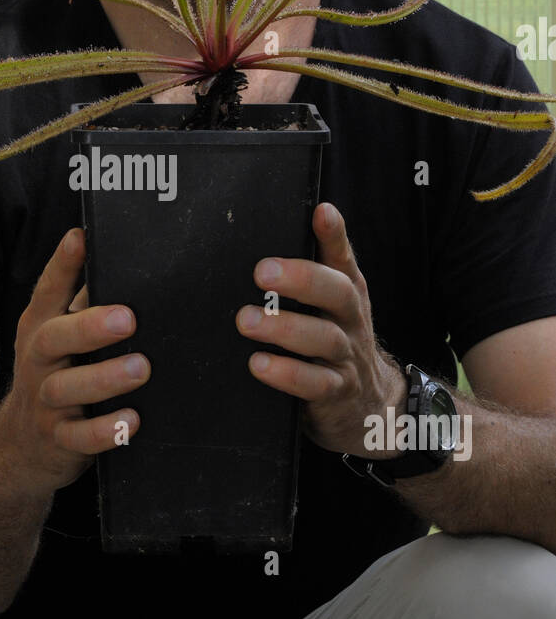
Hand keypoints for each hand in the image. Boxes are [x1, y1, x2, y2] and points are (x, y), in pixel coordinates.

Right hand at [0, 227, 149, 495]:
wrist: (18, 449)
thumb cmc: (55, 378)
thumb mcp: (60, 338)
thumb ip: (86, 304)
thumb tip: (128, 263)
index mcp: (42, 328)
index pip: (48, 291)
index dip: (62, 264)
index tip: (80, 238)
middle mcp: (39, 361)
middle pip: (54, 338)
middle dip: (89, 327)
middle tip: (127, 319)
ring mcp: (46, 402)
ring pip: (67, 388)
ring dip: (104, 378)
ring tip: (139, 368)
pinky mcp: (58, 440)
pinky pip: (79, 437)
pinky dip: (104, 431)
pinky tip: (130, 421)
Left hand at [235, 202, 406, 457]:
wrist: (372, 406)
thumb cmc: (337, 344)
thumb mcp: (329, 308)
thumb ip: (309, 274)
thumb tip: (272, 234)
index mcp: (347, 293)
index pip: (343, 259)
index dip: (334, 235)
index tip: (321, 212)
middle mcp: (351, 321)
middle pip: (337, 294)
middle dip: (302, 279)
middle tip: (262, 272)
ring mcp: (346, 357)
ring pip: (323, 338)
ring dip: (283, 328)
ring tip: (246, 320)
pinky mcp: (336, 393)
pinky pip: (314, 383)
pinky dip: (286, 373)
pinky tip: (259, 364)